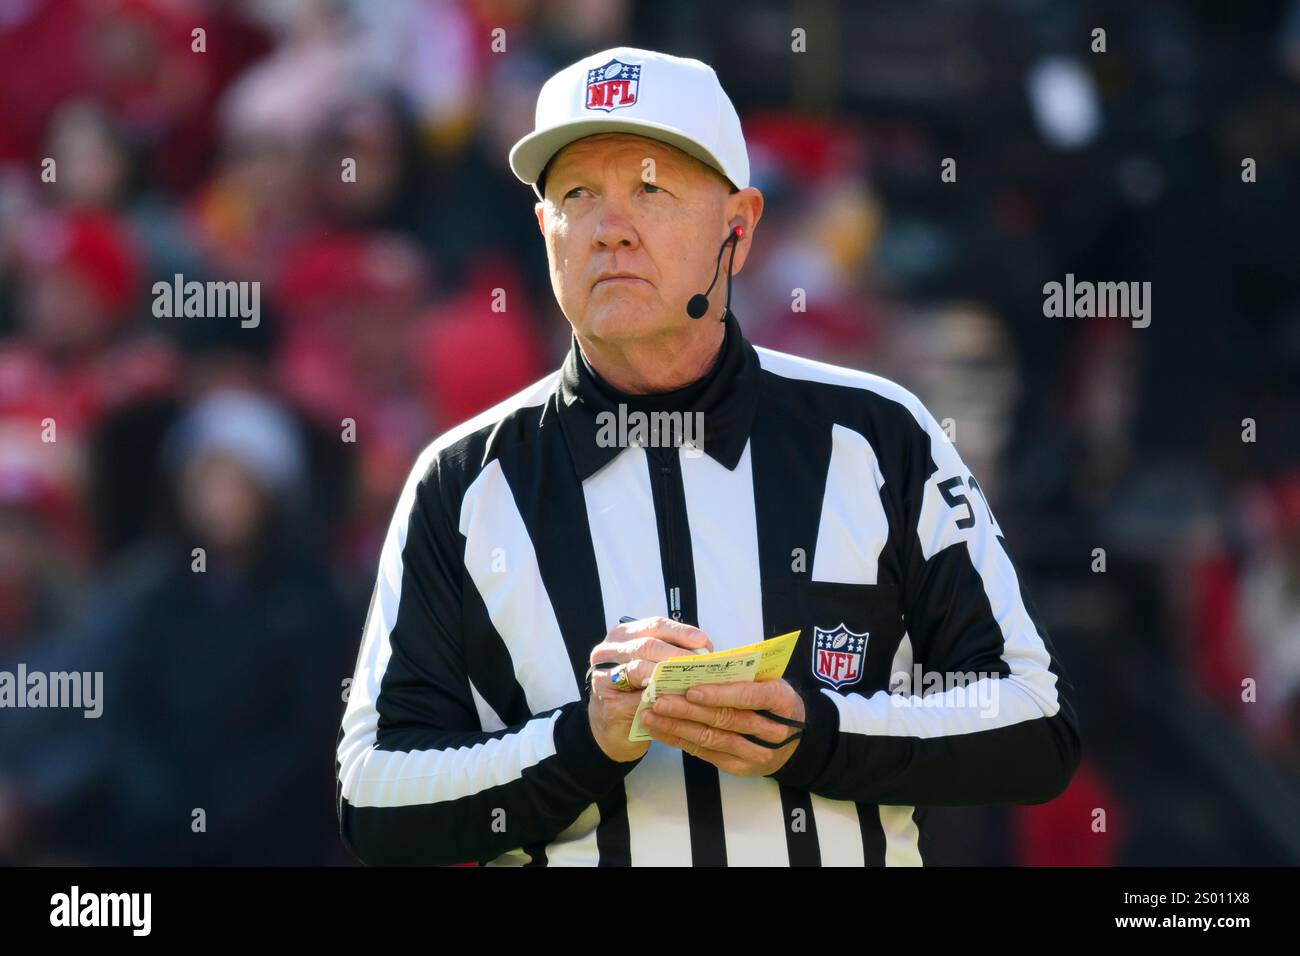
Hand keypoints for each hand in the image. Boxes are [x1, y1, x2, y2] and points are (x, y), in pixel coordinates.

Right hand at [587, 616, 713, 762]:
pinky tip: (675, 702)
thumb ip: (669, 654)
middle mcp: (608, 651)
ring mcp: (603, 676)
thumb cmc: (634, 690)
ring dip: (669, 676)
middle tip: (699, 663)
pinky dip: (659, 699)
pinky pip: (637, 698)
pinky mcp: (607, 701)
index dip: (681, 632)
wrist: (611, 725)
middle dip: (677, 654)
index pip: (655, 626)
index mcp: (623, 635)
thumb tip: (703, 652)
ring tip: (691, 681)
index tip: (702, 641)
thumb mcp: (649, 665)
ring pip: (639, 669)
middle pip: (647, 645)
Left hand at [638, 678, 805, 776]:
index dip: (719, 694)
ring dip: (677, 727)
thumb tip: (699, 662)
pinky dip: (680, 741)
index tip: (691, 689)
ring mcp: (756, 753)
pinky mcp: (740, 767)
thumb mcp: (769, 679)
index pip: (748, 696)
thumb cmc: (774, 701)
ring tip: (652, 714)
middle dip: (688, 710)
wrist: (794, 740)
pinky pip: (705, 754)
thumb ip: (742, 673)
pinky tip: (660, 731)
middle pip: (725, 719)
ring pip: (711, 739)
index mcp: (780, 699)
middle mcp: (772, 730)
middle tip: (659, 700)